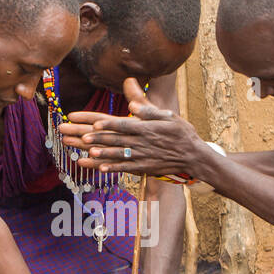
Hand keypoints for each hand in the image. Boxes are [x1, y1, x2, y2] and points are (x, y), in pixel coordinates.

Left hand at [60, 78, 205, 176]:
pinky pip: (127, 168)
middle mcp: (142, 142)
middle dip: (97, 138)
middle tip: (79, 137)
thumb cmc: (180, 132)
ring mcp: (143, 156)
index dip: (107, 123)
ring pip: (119, 154)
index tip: (93, 123)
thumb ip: (149, 110)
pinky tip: (101, 168)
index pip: (122, 124)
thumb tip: (132, 105)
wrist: (194, 156)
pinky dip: (114, 168)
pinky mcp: (145, 167)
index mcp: (146, 127)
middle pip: (116, 139)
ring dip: (102, 153)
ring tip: (87, 152)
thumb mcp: (167, 115)